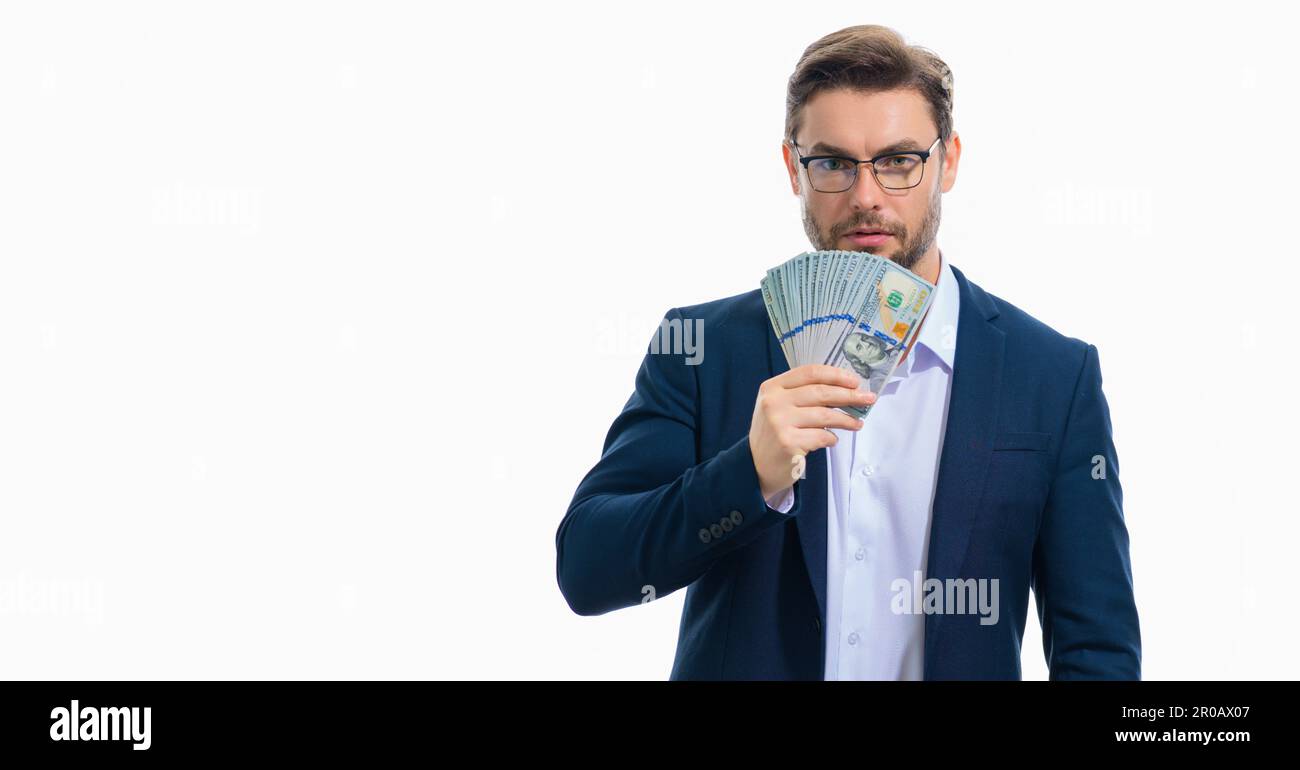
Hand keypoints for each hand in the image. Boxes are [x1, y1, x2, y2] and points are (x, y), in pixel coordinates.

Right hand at [748, 364, 875, 498]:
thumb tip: (845, 389)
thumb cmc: (774, 433)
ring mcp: (779, 423)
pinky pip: (821, 436)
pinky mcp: (788, 443)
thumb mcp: (779, 407)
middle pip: (820, 392)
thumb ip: (803, 395)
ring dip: (846, 419)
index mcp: (772, 387)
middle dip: (849, 395)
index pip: (810, 372)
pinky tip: (832, 439)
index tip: (855, 381)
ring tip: (857, 423)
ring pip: (825, 415)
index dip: (836, 375)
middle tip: (868, 399)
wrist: (755, 466)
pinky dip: (832, 438)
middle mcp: (774, 402)